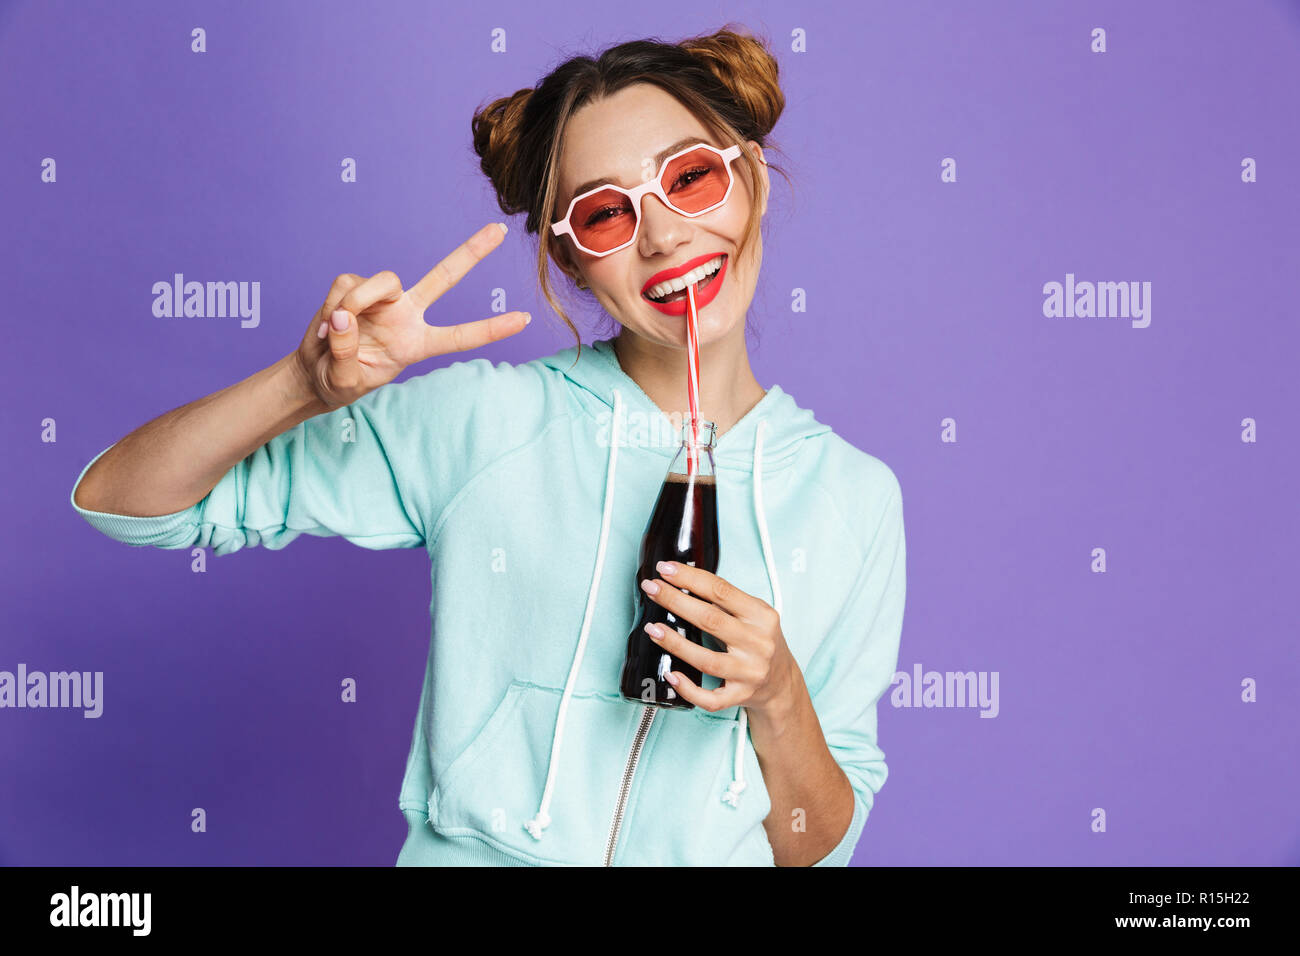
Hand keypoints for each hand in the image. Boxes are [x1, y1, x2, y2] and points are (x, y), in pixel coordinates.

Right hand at [296, 222, 528, 408]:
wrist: (314, 372)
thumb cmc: (339, 380)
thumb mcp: (346, 381)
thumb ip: (346, 353)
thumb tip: (344, 316)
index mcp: (417, 344)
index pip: (460, 337)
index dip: (491, 329)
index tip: (525, 320)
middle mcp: (406, 314)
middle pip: (443, 278)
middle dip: (471, 253)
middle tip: (500, 230)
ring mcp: (382, 298)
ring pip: (382, 280)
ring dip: (358, 302)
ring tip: (335, 329)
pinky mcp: (353, 286)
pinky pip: (346, 284)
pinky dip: (332, 304)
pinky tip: (326, 324)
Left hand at [639, 560, 796, 715]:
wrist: (782, 682)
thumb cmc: (761, 642)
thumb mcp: (755, 615)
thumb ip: (727, 601)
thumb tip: (683, 582)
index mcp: (761, 616)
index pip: (721, 591)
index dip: (690, 578)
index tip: (666, 569)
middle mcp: (758, 644)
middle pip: (710, 620)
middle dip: (675, 601)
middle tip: (651, 588)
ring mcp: (749, 672)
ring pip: (706, 660)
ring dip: (675, 644)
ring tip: (653, 629)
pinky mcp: (740, 696)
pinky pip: (710, 698)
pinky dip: (688, 688)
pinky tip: (671, 674)